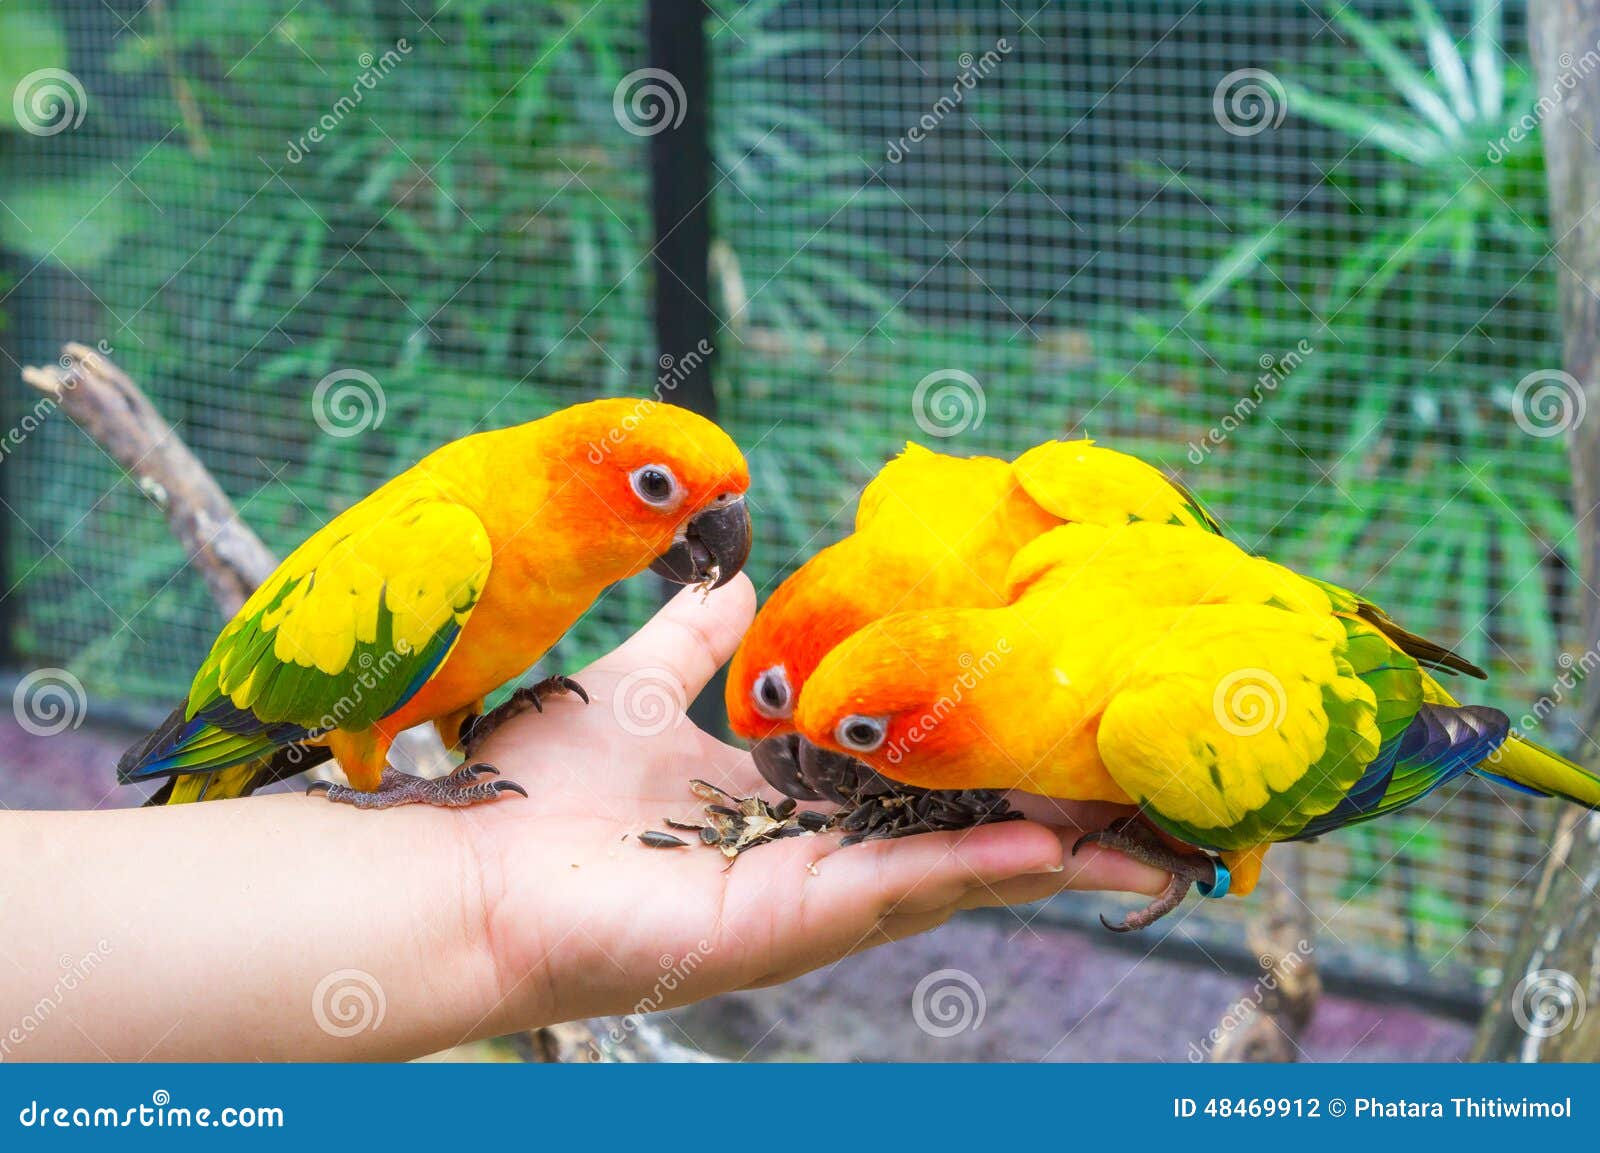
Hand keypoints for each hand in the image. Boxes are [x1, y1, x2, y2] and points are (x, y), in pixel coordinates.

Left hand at [457, 575, 1166, 1035]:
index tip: (1079, 729)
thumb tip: (732, 580)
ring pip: (962, 872)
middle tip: (1161, 797)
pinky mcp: (789, 926)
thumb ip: (695, 642)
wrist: (469, 864)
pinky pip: (904, 891)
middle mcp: (819, 862)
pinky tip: (1060, 849)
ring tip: (1155, 831)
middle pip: (969, 837)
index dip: (1000, 761)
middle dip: (1066, 819)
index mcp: (794, 809)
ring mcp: (813, 902)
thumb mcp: (641, 689)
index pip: (923, 784)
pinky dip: (983, 869)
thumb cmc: (545, 787)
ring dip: (1059, 852)